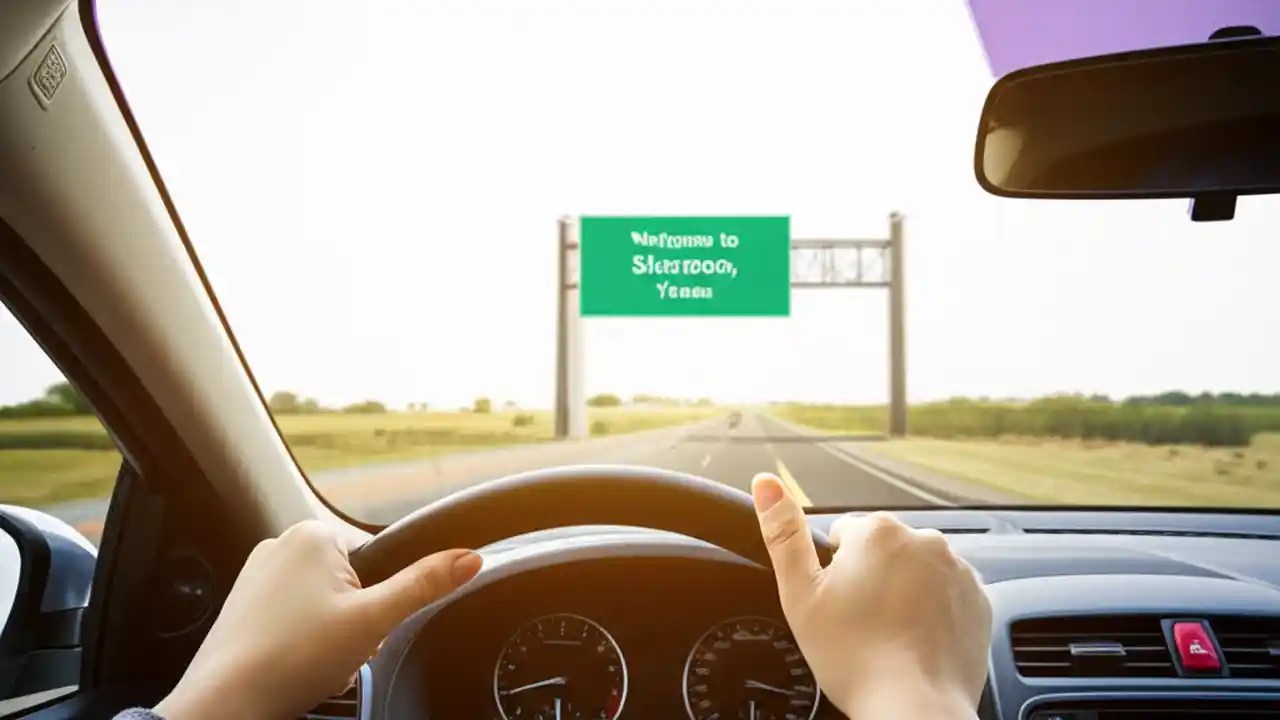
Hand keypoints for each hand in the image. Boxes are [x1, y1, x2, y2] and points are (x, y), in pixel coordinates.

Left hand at [155, 520, 481, 719]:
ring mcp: (257, 575)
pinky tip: (295, 665)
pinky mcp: (243, 605)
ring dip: (330, 635)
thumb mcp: (374, 620)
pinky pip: (293, 618)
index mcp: (314, 533)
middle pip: (349, 583)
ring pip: (322, 604)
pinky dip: (301, 642)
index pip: (376, 559)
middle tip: (338, 649)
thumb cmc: (292, 659)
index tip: (363, 627)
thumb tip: (470, 558)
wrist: (226, 704)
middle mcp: (281, 544)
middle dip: (354, 620)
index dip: (378, 600)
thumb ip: (424, 585)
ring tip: (313, 661)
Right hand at [751, 474, 990, 719]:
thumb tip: (765, 482)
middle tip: (860, 622)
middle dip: (871, 577)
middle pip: (884, 550)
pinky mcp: (979, 600)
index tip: (836, 603)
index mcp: (877, 532)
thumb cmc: (853, 655)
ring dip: (904, 591)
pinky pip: (948, 594)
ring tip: (890, 634)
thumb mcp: (799, 594)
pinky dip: (934, 611)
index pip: (844, 535)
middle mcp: (923, 540)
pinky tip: (917, 640)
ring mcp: (957, 570)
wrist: (913, 707)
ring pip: (917, 571)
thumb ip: (782, 533)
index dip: (834, 570)